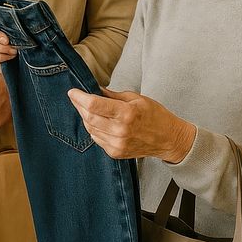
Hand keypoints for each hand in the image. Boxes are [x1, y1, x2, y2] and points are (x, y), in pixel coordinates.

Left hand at [67, 87, 196, 162]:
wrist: (168, 139)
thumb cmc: (154, 115)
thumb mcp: (136, 98)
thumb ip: (112, 95)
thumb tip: (94, 89)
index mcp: (127, 113)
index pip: (94, 105)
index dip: (79, 98)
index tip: (72, 92)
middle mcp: (120, 131)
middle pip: (88, 117)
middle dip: (79, 106)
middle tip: (76, 98)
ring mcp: (117, 144)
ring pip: (90, 129)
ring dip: (85, 117)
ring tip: (87, 108)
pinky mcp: (115, 153)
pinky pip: (96, 138)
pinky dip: (93, 129)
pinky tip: (98, 122)